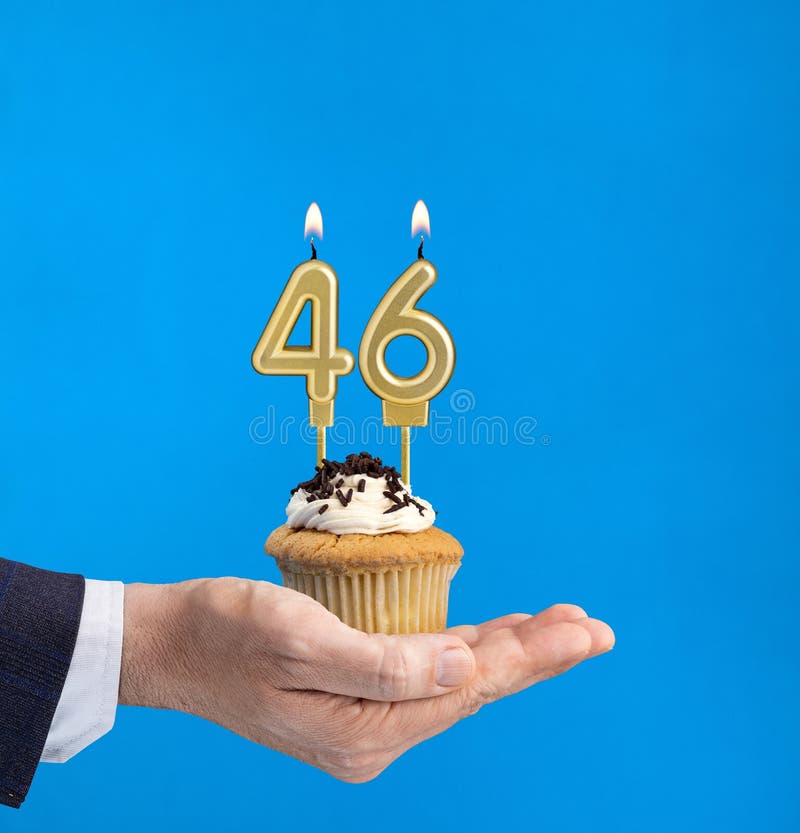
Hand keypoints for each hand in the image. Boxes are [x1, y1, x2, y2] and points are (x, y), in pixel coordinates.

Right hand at [119, 578, 613, 781]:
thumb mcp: (297, 640)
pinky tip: (492, 638)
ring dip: (506, 650)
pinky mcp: (356, 697)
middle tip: (592, 628)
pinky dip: (466, 650)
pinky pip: (427, 675)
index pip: (467, 686)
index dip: (529, 654)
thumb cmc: (225, 633)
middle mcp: (374, 735)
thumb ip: (385, 664)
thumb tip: (462, 665)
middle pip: (472, 688)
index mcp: (365, 729)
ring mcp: (365, 720)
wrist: (172, 646)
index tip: (583, 630)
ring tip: (559, 628)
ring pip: (456, 681)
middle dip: (534, 655)